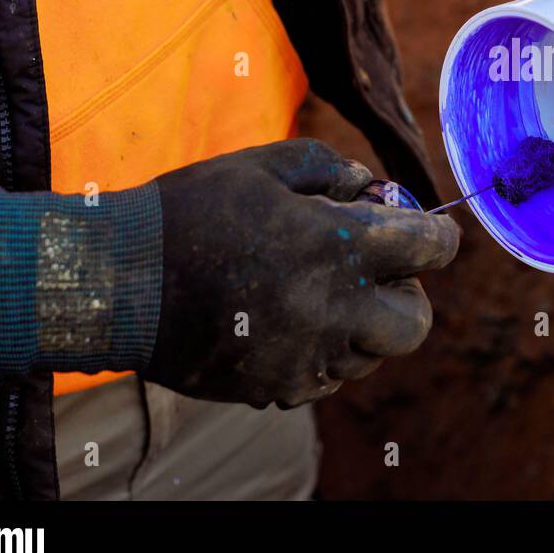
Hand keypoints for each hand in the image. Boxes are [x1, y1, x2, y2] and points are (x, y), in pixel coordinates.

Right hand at [143, 139, 459, 406]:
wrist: (117, 281)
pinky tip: (284, 321)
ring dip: (362, 326)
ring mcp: (305, 358)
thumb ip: (331, 169)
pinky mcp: (275, 388)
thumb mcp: (265, 164)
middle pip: (415, 323)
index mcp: (341, 247)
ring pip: (369, 356)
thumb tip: (369, 190)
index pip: (433, 248)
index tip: (425, 231)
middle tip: (375, 273)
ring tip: (319, 293)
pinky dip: (321, 353)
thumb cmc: (191, 211)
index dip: (436, 235)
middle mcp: (335, 312)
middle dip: (406, 295)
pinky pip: (323, 378)